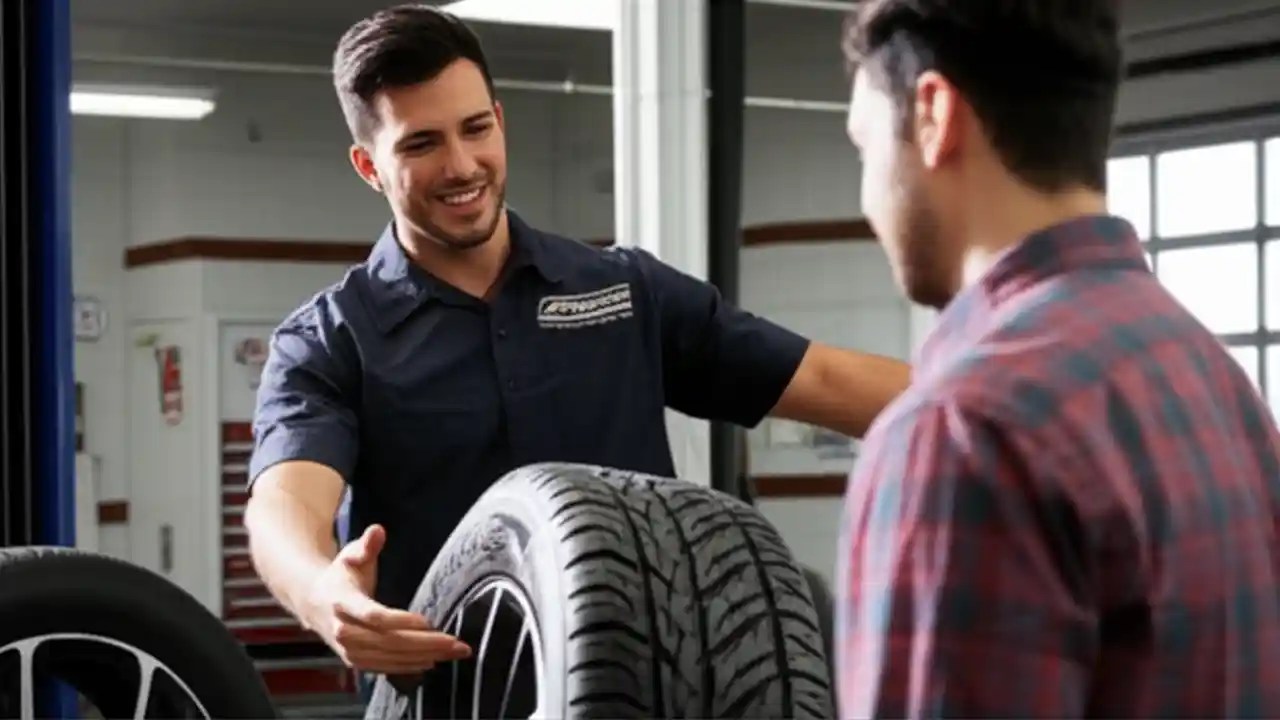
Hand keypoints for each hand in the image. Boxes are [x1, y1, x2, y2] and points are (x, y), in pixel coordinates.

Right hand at [303, 524, 470, 673]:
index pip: (373, 615)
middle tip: (455, 642)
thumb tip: (378, 530)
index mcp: (341, 601)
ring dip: (424, 657)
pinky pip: (384, 668)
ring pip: (389, 658)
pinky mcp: (354, 661)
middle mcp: (343, 630)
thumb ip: (366, 545)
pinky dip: (409, 666)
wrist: (314, 602)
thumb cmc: (341, 575)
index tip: (428, 621)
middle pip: (387, 641)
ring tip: (453, 652)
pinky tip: (432, 662)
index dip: (400, 620)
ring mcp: (348, 650)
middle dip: (424, 643)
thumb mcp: (351, 555)